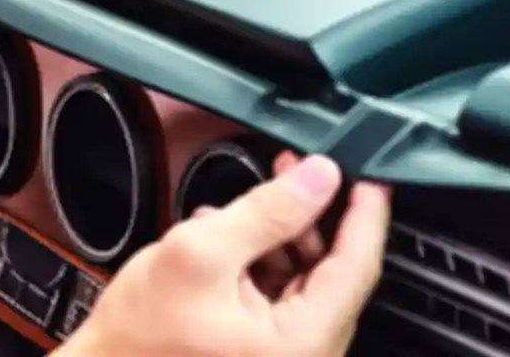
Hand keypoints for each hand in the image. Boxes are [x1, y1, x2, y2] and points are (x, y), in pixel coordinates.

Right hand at [57, 153, 391, 356]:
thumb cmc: (139, 339)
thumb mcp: (202, 252)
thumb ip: (267, 211)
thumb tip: (320, 179)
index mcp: (302, 342)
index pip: (358, 266)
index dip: (366, 213)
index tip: (370, 177)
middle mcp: (304, 355)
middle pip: (333, 273)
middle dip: (314, 216)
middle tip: (299, 172)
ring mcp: (283, 356)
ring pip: (307, 283)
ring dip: (285, 237)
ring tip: (253, 203)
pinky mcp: (262, 354)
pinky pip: (282, 300)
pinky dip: (265, 264)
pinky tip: (234, 237)